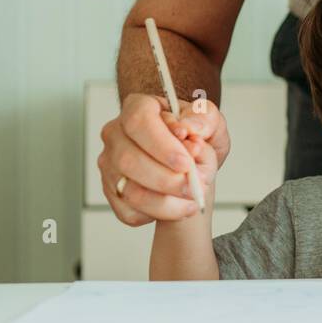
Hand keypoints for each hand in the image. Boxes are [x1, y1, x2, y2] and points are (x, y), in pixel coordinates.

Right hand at [98, 92, 229, 225]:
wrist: (193, 164)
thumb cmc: (196, 138)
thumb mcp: (211, 121)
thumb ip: (204, 118)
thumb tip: (189, 128)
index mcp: (138, 107)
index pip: (139, 121)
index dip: (162, 145)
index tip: (186, 163)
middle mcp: (117, 134)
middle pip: (129, 160)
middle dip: (167, 180)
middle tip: (195, 188)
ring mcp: (110, 164)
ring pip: (129, 190)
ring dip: (166, 202)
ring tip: (193, 200)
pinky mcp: (112, 191)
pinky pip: (128, 211)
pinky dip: (155, 214)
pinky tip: (175, 206)